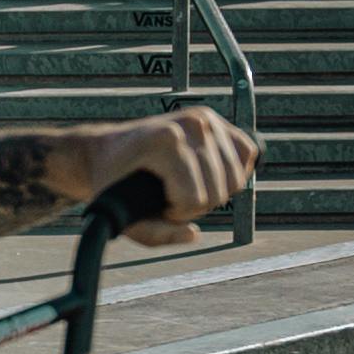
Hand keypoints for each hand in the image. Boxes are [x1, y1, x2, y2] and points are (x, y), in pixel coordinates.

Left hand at [78, 109, 257, 246]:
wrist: (106, 151)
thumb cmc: (113, 185)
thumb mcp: (122, 217)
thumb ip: (157, 235)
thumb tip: (194, 234)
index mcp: (166, 141)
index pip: (196, 198)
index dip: (178, 214)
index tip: (158, 207)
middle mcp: (191, 124)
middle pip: (218, 191)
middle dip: (196, 205)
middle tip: (171, 198)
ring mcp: (205, 118)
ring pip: (235, 178)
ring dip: (213, 192)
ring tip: (185, 188)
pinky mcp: (216, 120)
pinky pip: (247, 154)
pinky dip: (232, 173)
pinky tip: (208, 177)